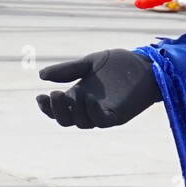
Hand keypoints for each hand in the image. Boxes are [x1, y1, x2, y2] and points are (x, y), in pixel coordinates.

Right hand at [37, 49, 160, 127]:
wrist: (145, 64)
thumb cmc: (119, 64)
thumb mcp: (90, 63)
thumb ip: (68, 70)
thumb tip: (41, 75)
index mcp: (78, 96)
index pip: (58, 110)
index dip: (47, 108)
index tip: (40, 96)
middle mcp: (88, 107)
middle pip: (66, 120)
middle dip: (57, 111)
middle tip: (55, 94)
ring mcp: (102, 113)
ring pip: (82, 122)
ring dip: (74, 110)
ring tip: (74, 92)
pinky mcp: (118, 115)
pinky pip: (101, 120)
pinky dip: (92, 112)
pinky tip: (89, 99)